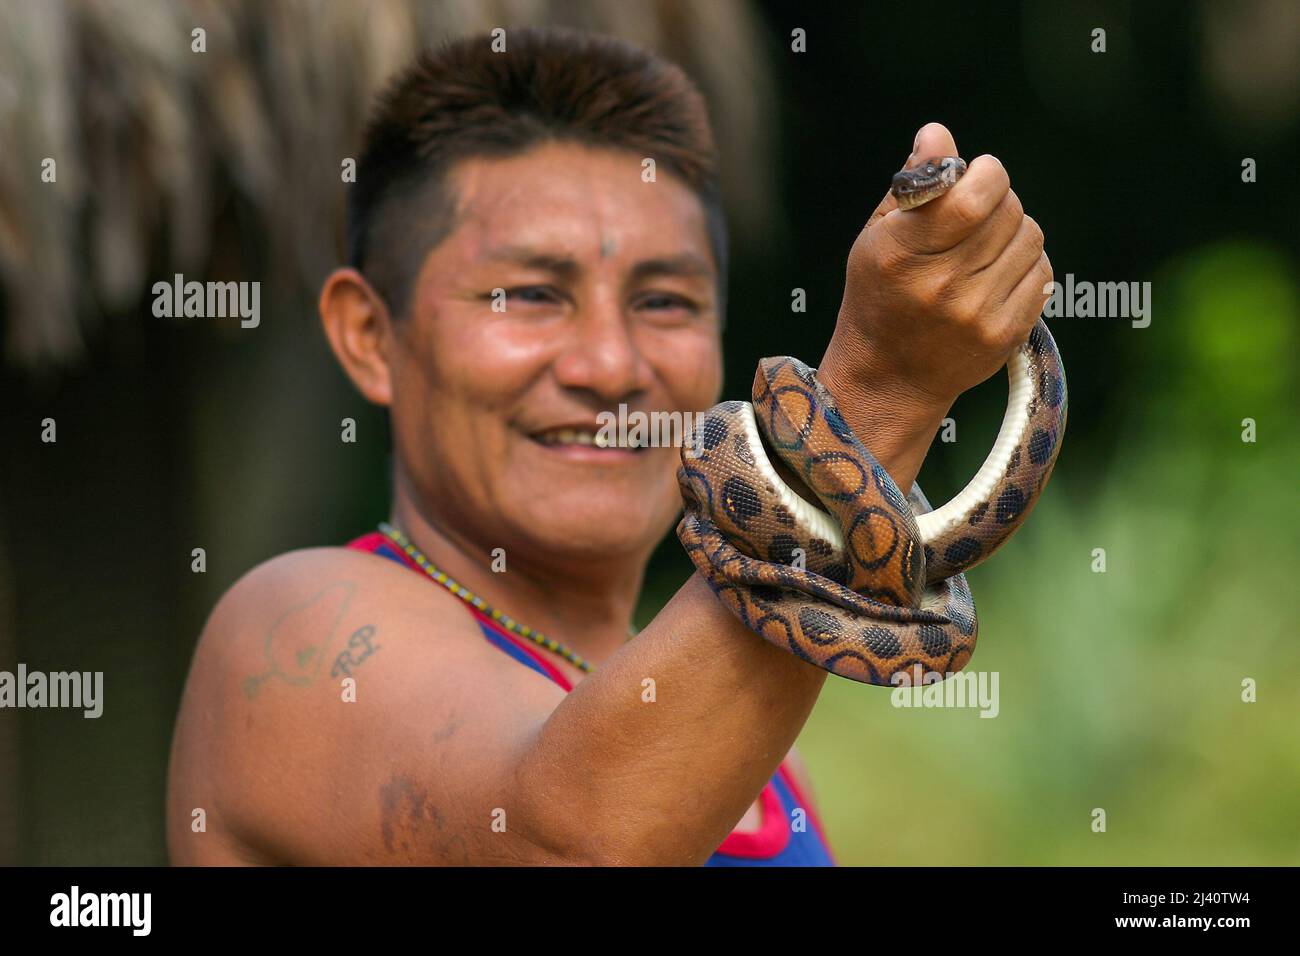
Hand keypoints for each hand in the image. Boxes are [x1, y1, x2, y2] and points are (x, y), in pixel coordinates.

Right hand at [816, 123, 1052, 488]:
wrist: (889, 377)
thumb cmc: (880, 295)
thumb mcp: (878, 237)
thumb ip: (912, 184)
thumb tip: (938, 133)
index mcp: (902, 254)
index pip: (975, 196)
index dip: (987, 174)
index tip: (976, 175)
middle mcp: (940, 286)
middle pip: (1008, 211)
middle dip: (998, 199)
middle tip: (977, 212)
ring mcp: (976, 314)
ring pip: (1030, 237)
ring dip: (1014, 231)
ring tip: (985, 246)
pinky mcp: (1004, 335)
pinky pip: (1041, 273)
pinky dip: (1024, 265)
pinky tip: (996, 276)